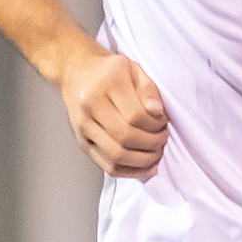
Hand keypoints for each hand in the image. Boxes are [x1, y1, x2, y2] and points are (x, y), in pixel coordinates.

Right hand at [60, 51, 168, 179]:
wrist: (77, 75)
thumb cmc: (110, 72)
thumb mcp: (134, 69)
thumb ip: (149, 90)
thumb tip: (157, 113)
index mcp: (107, 83)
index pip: (135, 115)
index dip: (155, 125)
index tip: (164, 123)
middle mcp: (90, 105)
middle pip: (125, 137)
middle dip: (152, 144)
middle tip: (163, 139)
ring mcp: (83, 126)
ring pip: (115, 155)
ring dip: (142, 160)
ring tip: (156, 153)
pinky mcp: (82, 143)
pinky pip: (106, 166)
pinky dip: (129, 172)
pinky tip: (144, 167)